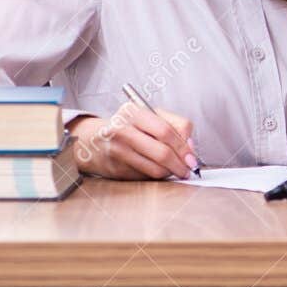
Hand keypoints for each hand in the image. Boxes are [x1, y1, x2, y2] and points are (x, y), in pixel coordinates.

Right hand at [68, 101, 198, 179]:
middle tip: (188, 169)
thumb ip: (176, 125)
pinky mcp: (115, 168)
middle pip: (162, 151)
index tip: (192, 156)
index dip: (184, 146)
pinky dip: (157, 175)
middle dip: (180, 163)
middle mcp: (121, 129)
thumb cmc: (130, 127)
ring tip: (176, 170)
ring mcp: (117, 150)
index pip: (166, 130)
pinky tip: (158, 170)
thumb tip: (190, 146)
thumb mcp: (151, 116)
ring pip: (155, 168)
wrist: (95, 141)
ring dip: (171, 172)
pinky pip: (146, 175)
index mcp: (133, 111)